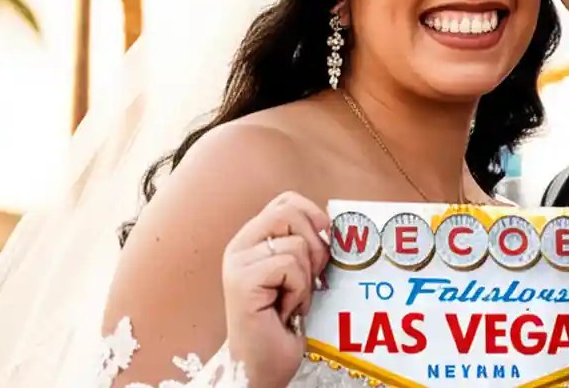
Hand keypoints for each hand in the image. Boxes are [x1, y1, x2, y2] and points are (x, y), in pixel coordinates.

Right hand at [222, 191, 329, 387]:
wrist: (263, 366)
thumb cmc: (283, 324)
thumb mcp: (298, 274)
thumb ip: (305, 245)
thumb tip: (330, 222)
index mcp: (252, 239)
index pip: (286, 202)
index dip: (312, 215)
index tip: (324, 243)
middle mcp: (240, 246)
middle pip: (290, 213)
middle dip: (313, 246)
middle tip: (308, 278)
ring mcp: (238, 263)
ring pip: (296, 245)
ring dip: (305, 280)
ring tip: (291, 302)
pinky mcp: (242, 282)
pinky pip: (289, 266)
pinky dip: (298, 292)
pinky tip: (284, 311)